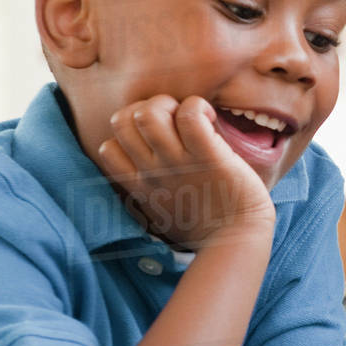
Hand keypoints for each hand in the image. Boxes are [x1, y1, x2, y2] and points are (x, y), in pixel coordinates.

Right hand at [99, 94, 275, 248]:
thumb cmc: (205, 225)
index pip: (108, 148)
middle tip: (174, 121)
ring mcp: (179, 163)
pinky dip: (197, 106)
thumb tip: (147, 159)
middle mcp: (153, 172)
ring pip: (149, 114)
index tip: (156, 139)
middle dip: (146, 109)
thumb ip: (150, 186)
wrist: (237, 240)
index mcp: (141, 186)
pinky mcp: (209, 156)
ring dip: (169, 105)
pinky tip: (210, 118)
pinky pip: (190, 114)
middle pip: (121, 121)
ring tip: (192, 117)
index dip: (128, 133)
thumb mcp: (163, 209)